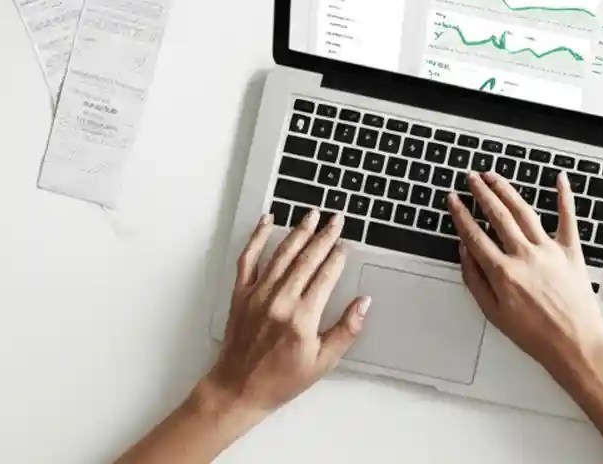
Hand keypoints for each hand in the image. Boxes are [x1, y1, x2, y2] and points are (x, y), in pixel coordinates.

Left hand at [202, 210, 370, 415]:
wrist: (238, 388)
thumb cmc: (280, 379)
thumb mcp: (323, 362)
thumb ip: (346, 330)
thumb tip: (364, 303)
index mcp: (302, 318)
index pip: (325, 276)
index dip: (337, 257)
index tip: (345, 245)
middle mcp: (280, 300)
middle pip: (307, 259)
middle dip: (324, 236)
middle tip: (336, 219)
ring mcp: (258, 294)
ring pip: (282, 253)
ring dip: (299, 231)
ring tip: (311, 214)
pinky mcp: (241, 294)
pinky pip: (249, 259)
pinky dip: (257, 237)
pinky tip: (267, 222)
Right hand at [447, 170, 602, 378]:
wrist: (575, 344)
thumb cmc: (537, 335)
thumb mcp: (494, 314)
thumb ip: (475, 280)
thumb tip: (465, 251)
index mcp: (503, 272)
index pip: (475, 235)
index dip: (461, 214)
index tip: (453, 199)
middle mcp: (524, 256)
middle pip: (498, 215)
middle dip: (481, 193)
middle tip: (472, 178)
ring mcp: (549, 250)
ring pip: (524, 211)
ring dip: (507, 190)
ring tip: (495, 177)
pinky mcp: (571, 251)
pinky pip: (568, 218)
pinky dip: (565, 196)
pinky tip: (560, 179)